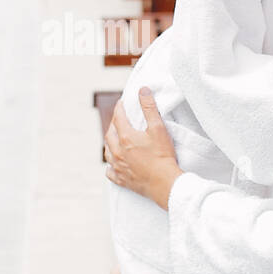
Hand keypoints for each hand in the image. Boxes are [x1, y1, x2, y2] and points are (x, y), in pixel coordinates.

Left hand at [104, 87, 183, 209]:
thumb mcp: (158, 128)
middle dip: (113, 124)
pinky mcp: (121, 179)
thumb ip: (149, 107)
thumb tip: (143, 90)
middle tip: (119, 119)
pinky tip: (113, 164)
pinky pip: (110, 171)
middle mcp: (118, 151)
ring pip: (107, 151)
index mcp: (126, 137)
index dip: (119, 108)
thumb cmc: (163, 156)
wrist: (164, 183)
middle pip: (110, 133)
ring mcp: (118, 166)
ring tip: (114, 138)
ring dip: (110, 143)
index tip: (121, 103)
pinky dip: (110, 165)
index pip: (118, 117)